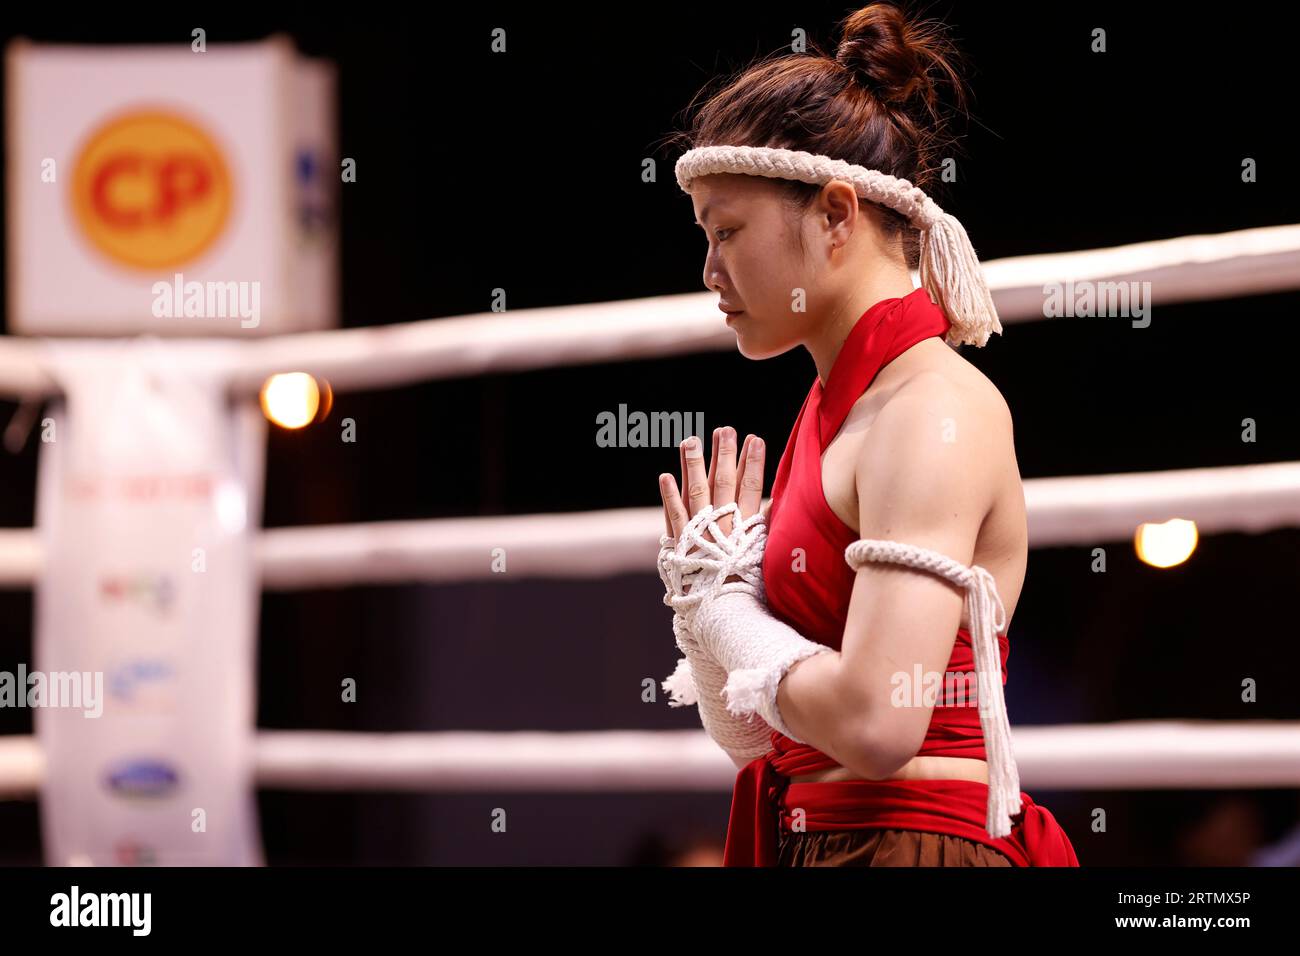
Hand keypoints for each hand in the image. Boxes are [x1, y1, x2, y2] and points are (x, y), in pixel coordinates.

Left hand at [658, 427, 766, 585]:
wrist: (721, 613)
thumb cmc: (745, 586)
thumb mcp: (762, 556)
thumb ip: (766, 529)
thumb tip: (778, 504)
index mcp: (744, 528)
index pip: (750, 488)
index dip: (753, 463)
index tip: (755, 439)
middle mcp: (721, 526)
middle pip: (723, 483)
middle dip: (725, 455)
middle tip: (725, 429)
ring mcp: (698, 532)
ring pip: (696, 491)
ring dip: (694, 465)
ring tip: (691, 440)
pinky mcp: (679, 542)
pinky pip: (673, 515)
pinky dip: (668, 495)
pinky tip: (664, 475)